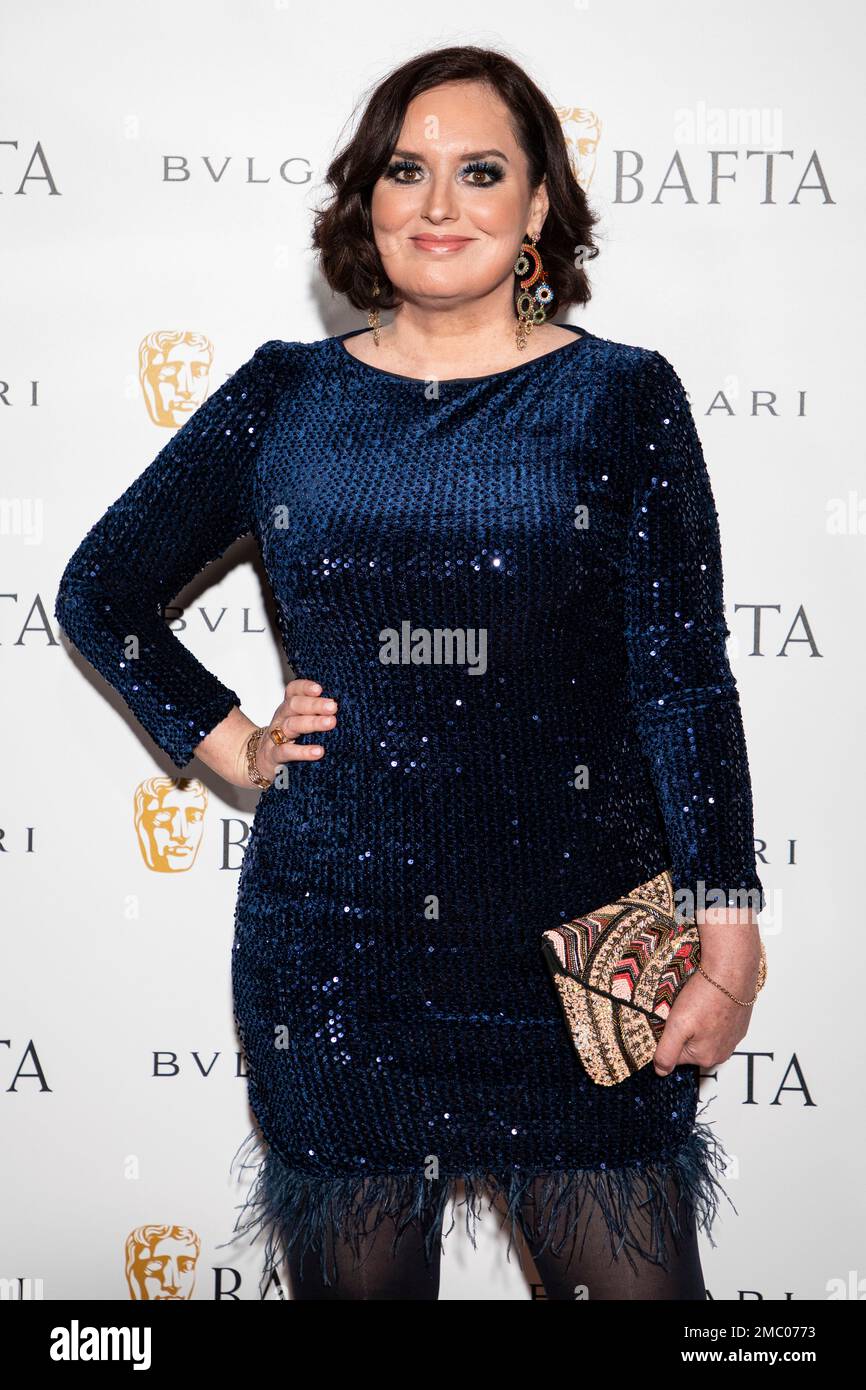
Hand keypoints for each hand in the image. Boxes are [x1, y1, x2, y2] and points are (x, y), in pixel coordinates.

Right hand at [247, 678, 337, 785]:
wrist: (258, 762)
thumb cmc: (286, 740)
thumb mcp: (298, 723)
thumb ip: (316, 715)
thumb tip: (346, 709)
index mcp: (288, 708)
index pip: (293, 690)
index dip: (305, 687)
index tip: (320, 689)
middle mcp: (281, 718)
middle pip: (294, 705)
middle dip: (314, 704)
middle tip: (333, 706)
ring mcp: (275, 737)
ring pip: (291, 725)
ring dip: (312, 723)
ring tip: (331, 723)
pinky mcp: (273, 756)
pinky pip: (286, 751)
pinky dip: (302, 751)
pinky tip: (319, 751)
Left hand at [652, 932, 762, 1074]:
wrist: (732, 971)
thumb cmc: (704, 997)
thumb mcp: (676, 1025)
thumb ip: (666, 1052)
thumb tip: (661, 1071)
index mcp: (705, 1057)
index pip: (674, 1054)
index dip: (667, 1035)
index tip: (669, 1018)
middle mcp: (722, 1053)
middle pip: (691, 1046)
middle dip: (684, 1030)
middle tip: (683, 1009)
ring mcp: (734, 1038)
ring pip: (705, 1034)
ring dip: (698, 1022)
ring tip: (697, 1002)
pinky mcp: (740, 1023)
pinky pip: (719, 1024)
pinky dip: (712, 1014)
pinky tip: (710, 1001)